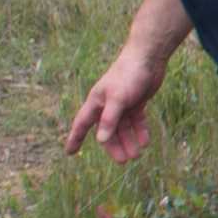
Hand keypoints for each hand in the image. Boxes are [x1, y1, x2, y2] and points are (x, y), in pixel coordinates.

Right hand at [65, 46, 166, 162]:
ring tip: (136, 155)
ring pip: (123, 128)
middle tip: (124, 161)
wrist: (148, 57)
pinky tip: (145, 141)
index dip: (75, 138)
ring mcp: (123, 103)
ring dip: (129, 141)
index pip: (82, 123)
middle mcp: (107, 104)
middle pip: (107, 131)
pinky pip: (136, 121)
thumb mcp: (118, 99)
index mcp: (96, 102)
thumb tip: (101, 140)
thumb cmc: (128, 75)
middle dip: (114, 146)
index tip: (69, 152)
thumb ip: (110, 119)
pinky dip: (140, 131)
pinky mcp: (136, 101)